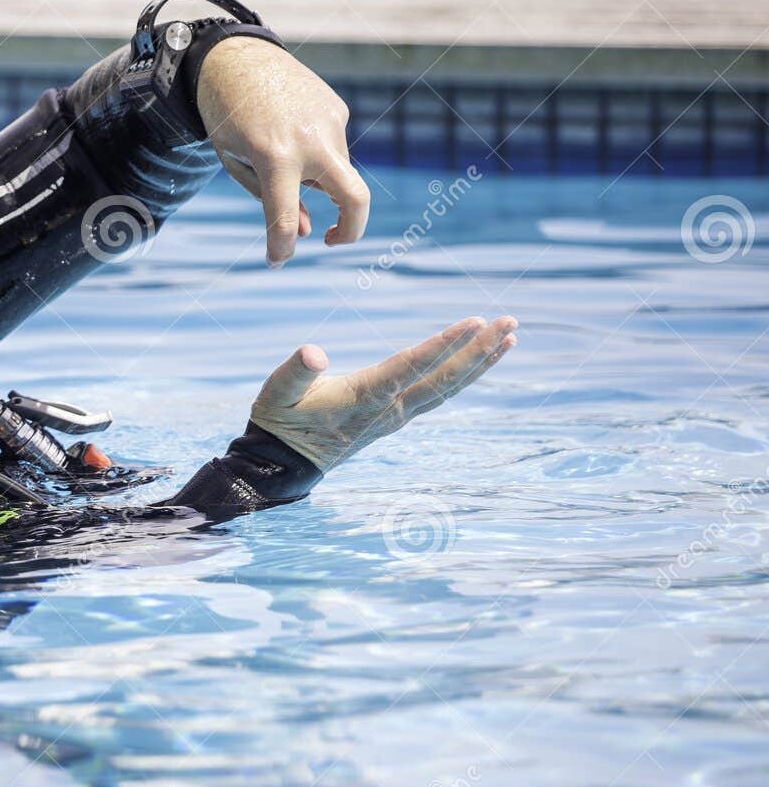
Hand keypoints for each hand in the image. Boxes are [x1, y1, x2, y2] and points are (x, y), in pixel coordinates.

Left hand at [195, 37, 370, 267]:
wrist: (235, 55)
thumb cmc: (227, 115)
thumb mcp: (237, 162)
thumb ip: (269, 199)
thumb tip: (305, 230)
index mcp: (274, 155)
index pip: (284, 218)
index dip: (280, 249)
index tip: (276, 261)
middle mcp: (310, 139)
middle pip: (355, 199)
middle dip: (351, 230)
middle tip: (331, 241)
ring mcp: (330, 121)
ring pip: (334, 170)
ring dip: (314, 176)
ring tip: (276, 147)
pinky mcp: (337, 109)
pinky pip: (331, 145)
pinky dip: (314, 152)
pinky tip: (288, 127)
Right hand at [250, 316, 517, 469]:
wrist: (284, 464)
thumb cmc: (279, 420)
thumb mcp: (277, 393)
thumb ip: (294, 371)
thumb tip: (314, 352)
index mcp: (364, 397)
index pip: (411, 366)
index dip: (443, 345)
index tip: (474, 322)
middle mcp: (389, 409)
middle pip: (443, 378)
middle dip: (478, 350)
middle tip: (510, 322)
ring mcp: (396, 415)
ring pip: (447, 388)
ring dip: (480, 362)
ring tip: (509, 336)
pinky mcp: (396, 417)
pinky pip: (438, 393)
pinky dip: (463, 374)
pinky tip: (477, 360)